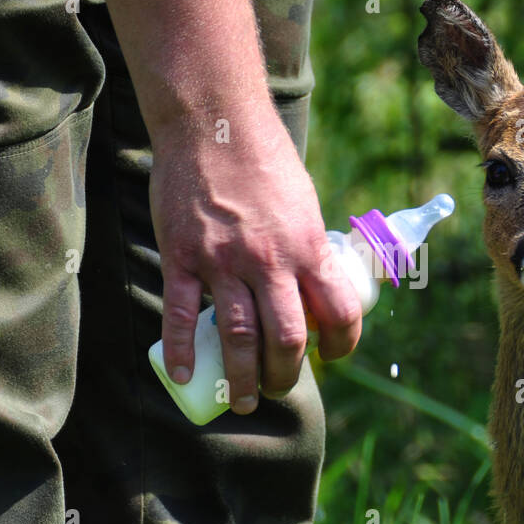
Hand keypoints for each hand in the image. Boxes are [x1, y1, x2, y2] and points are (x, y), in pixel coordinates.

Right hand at [150, 98, 361, 414]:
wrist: (215, 124)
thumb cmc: (264, 161)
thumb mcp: (303, 204)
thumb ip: (307, 248)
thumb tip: (315, 285)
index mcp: (308, 246)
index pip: (339, 312)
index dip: (342, 345)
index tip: (333, 357)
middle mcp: (269, 260)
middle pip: (287, 339)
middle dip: (285, 375)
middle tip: (277, 387)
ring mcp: (223, 261)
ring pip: (237, 337)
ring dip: (242, 379)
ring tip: (242, 400)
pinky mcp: (183, 256)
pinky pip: (180, 315)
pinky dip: (182, 352)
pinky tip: (185, 376)